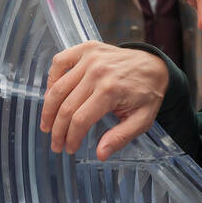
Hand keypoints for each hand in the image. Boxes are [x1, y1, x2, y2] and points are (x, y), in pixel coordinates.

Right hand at [39, 41, 169, 159]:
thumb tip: (100, 154)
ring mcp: (90, 58)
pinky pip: (60, 61)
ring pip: (58, 87)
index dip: (70, 138)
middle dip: (57, 130)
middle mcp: (97, 72)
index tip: (69, 148)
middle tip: (55, 143)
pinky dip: (51, 78)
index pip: (80, 120)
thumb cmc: (147, 93)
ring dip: (48, 109)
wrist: (154, 66)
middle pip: (66, 107)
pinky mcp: (86, 48)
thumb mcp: (142, 120)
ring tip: (47, 125)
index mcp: (111, 91)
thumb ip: (120, 137)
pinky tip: (51, 95)